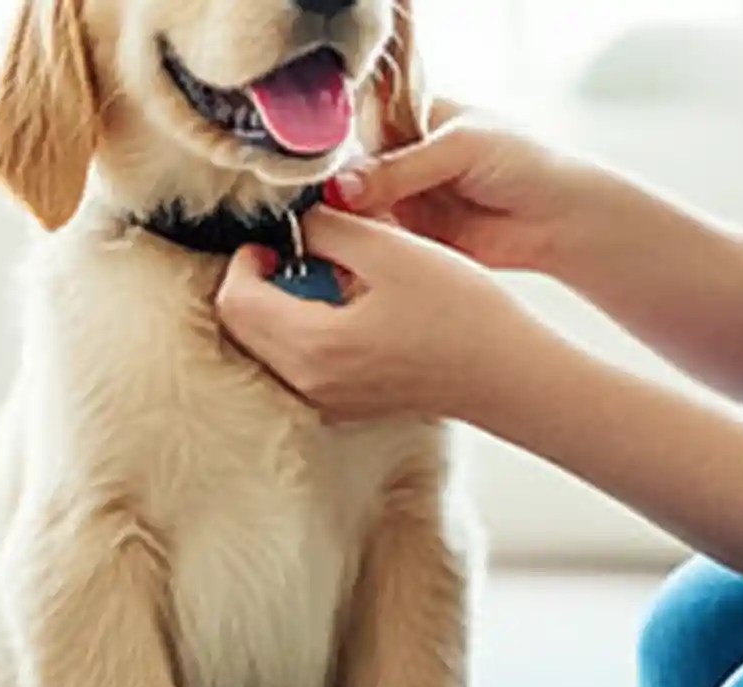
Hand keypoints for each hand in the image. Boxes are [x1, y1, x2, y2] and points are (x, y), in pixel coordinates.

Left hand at [215, 206, 539, 421]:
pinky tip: (342, 309)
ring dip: (277, 309)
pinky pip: (297, 367)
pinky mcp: (346, 407)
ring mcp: (327, 401)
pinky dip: (301, 334)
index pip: (235, 300)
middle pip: (243, 329)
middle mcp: (309, 383)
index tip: (273, 238)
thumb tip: (296, 223)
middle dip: (255, 284)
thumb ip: (329, 228)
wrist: (508, 375)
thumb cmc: (458, 312)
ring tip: (321, 277)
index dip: (243, 259)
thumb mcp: (390, 250)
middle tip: (291, 252)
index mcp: (312, 344)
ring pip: (266, 349)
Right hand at [328, 101, 592, 273]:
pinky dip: (363, 245)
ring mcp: (405, 196)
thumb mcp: (460, 148)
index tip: (315, 165)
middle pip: (349, 167)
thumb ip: (400, 167)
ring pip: (355, 206)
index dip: (335, 141)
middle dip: (335, 186)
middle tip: (320, 204)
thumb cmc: (526, 165)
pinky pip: (374, 239)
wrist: (562, 221)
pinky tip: (352, 249)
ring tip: (335, 228)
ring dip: (345, 219)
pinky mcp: (411, 237)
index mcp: (414, 114)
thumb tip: (341, 188)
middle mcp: (404, 154)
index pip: (359, 121)